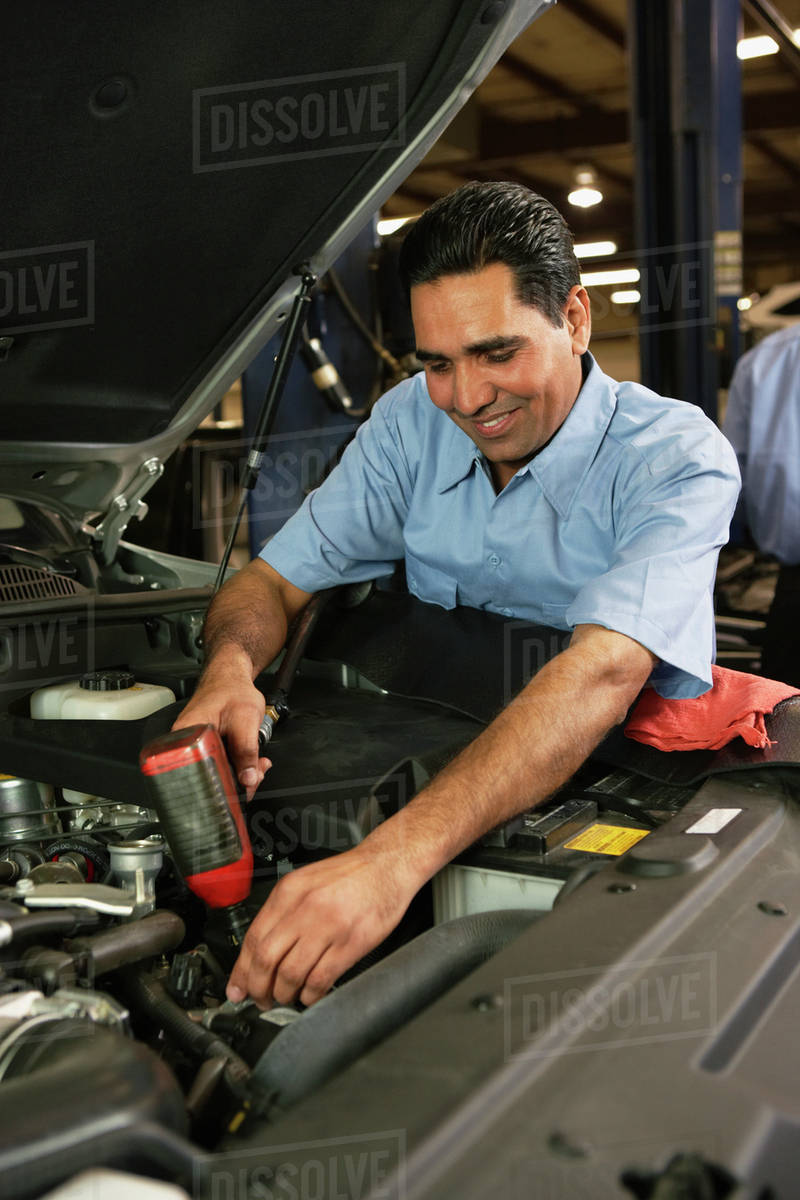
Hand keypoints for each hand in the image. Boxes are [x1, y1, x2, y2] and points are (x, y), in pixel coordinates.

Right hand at [172, 648, 269, 799]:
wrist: (230, 676)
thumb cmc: (231, 689)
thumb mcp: (245, 720)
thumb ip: (246, 750)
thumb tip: (247, 778)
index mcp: (186, 736)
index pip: (200, 773)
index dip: (223, 786)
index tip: (242, 789)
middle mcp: (185, 744)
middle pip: (210, 776)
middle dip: (238, 781)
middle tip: (256, 775)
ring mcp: (195, 747)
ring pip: (218, 771)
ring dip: (241, 773)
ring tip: (257, 765)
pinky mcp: (206, 748)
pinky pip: (221, 763)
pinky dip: (238, 765)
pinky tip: (251, 761)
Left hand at [226, 846, 417, 1006]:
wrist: (387, 865)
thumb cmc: (350, 875)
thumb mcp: (307, 882)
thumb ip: (284, 912)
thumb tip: (260, 950)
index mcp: (289, 892)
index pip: (253, 938)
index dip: (241, 970)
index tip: (237, 988)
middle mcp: (305, 908)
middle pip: (266, 959)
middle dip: (258, 987)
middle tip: (260, 999)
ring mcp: (328, 926)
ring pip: (291, 973)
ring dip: (283, 994)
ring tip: (285, 998)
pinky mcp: (351, 943)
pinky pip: (321, 978)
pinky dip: (310, 995)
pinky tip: (310, 995)